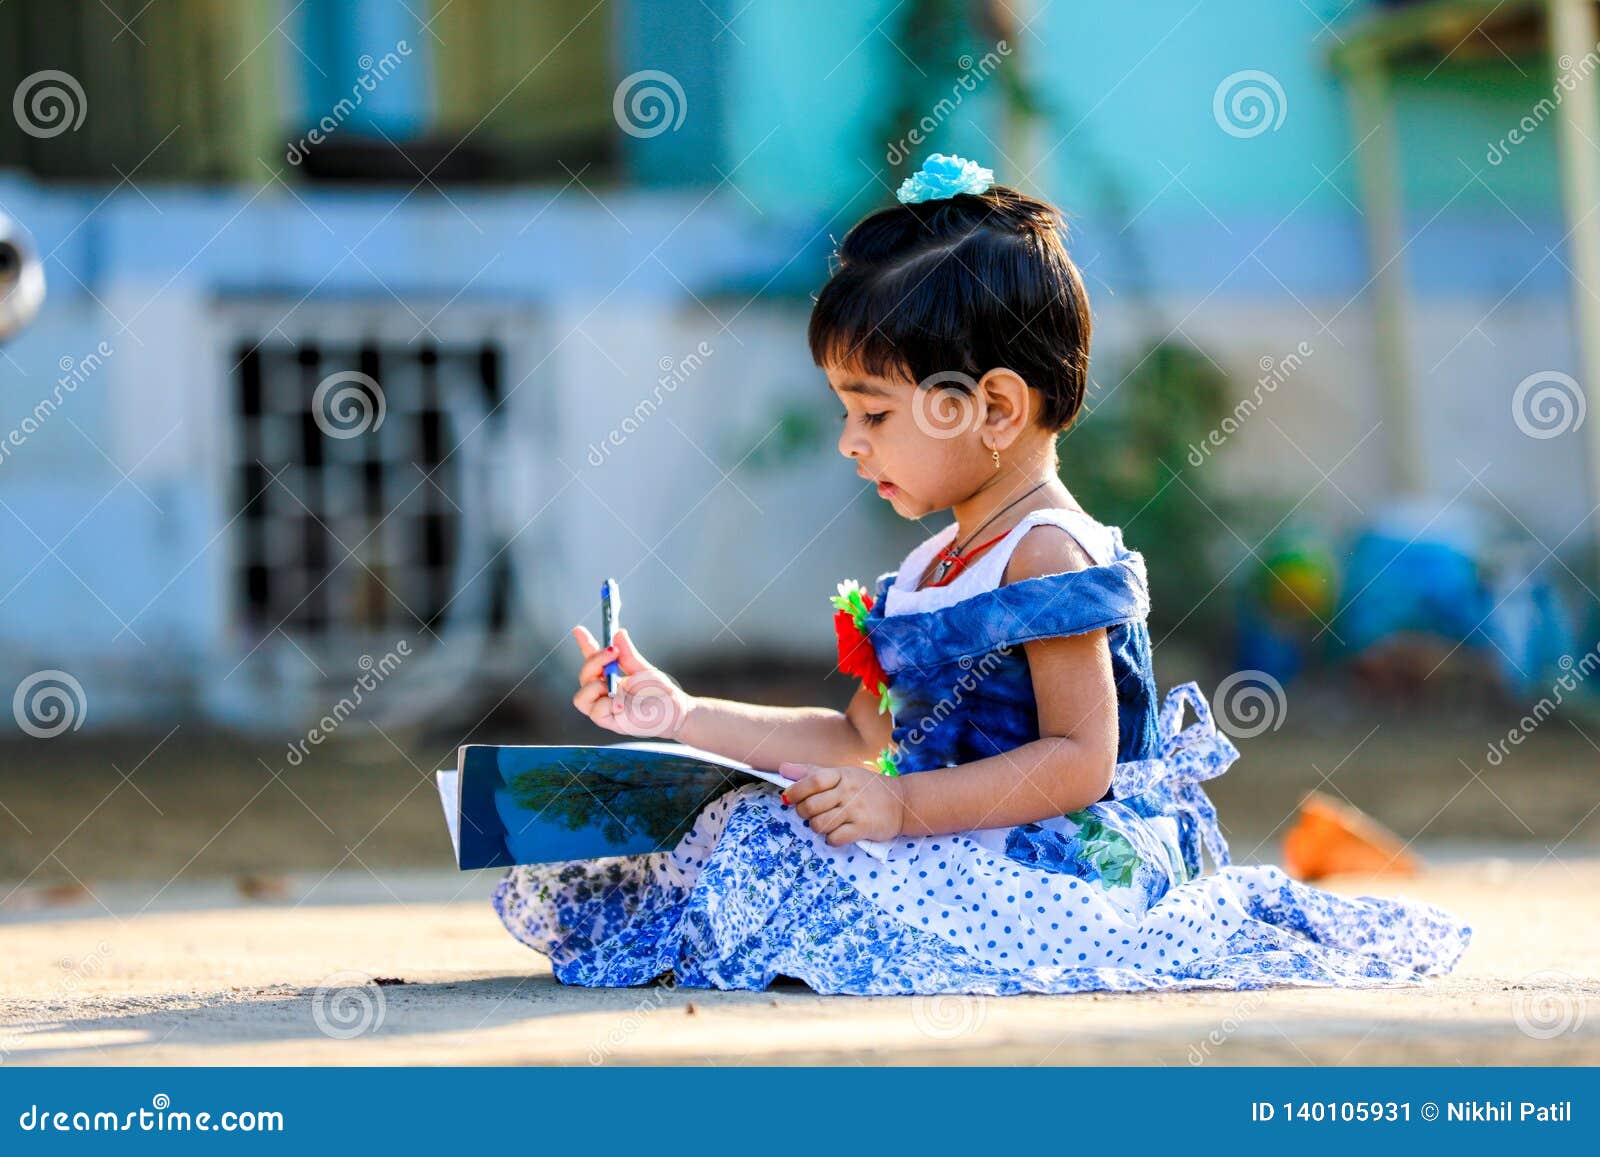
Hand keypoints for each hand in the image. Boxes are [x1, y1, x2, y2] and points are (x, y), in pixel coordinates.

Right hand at [571, 624, 694, 737]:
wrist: (675, 711)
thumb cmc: (660, 692)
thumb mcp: (643, 669)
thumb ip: (628, 654)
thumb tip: (618, 633)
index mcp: (611, 679)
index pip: (593, 661)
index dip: (585, 645)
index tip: (579, 630)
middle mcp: (605, 693)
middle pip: (584, 676)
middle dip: (594, 660)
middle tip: (614, 651)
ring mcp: (606, 708)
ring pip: (580, 698)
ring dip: (594, 686)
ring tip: (615, 686)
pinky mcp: (610, 722)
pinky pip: (595, 712)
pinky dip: (606, 704)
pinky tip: (621, 704)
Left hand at [777, 762, 905, 845]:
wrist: (902, 802)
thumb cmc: (866, 787)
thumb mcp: (842, 774)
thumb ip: (811, 772)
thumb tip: (782, 769)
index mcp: (841, 775)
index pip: (811, 781)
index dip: (795, 791)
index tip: (788, 798)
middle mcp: (848, 791)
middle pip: (811, 806)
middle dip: (804, 813)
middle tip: (810, 813)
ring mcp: (856, 810)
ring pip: (820, 824)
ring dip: (817, 827)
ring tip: (826, 823)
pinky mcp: (863, 828)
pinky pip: (835, 838)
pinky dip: (832, 838)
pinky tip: (838, 832)